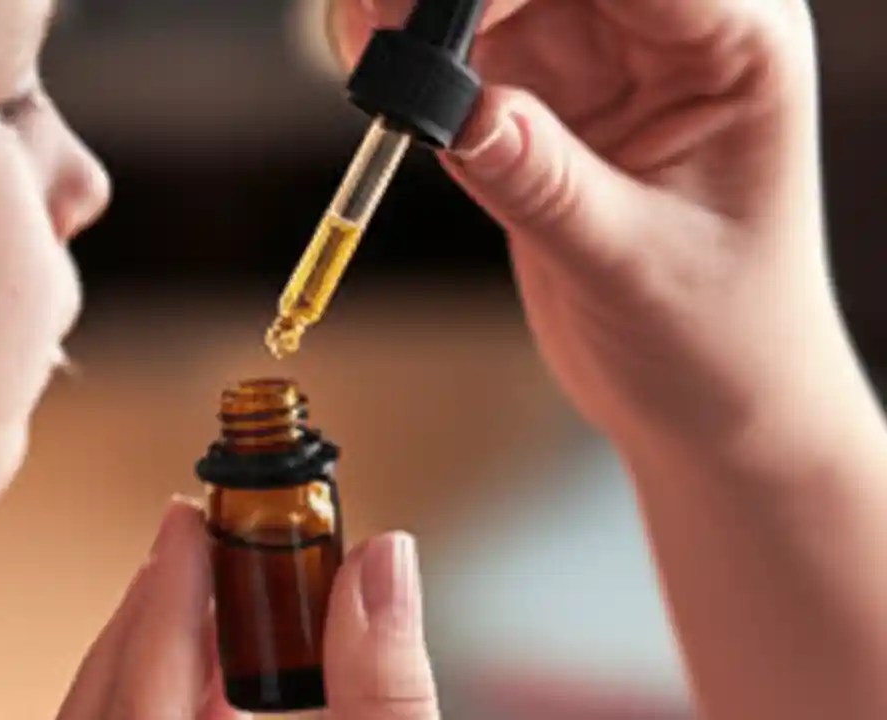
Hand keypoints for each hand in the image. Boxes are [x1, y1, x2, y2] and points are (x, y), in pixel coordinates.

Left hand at [55, 497, 439, 719]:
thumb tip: (383, 559)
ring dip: (157, 647)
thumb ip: (386, 685)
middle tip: (194, 533)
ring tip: (209, 583)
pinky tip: (213, 665)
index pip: (141, 689)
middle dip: (152, 607)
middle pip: (108, 696)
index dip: (165, 593)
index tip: (185, 518)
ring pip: (110, 714)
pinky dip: (165, 691)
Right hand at [334, 0, 873, 458]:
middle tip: (380, 34)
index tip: (435, 15)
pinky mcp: (542, 99)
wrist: (711, 402)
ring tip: (369, 58)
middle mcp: (666, 34)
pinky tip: (381, 82)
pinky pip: (463, 51)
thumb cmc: (722, 339)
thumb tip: (460, 113)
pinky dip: (412, 59)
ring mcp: (600, 60)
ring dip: (423, 19)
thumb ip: (545, 182)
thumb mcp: (634, 263)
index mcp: (734, 43)